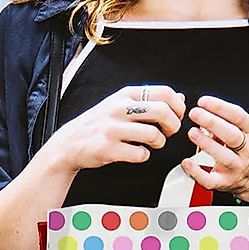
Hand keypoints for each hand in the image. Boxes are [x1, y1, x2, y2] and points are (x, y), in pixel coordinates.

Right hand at [46, 85, 185, 172]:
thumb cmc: (98, 125)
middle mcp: (120, 108)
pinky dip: (144, 156)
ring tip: (153, 144)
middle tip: (169, 132)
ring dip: (159, 142)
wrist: (70, 143)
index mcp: (126, 94)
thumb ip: (149, 100)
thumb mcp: (122, 104)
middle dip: (173, 125)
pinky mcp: (109, 149)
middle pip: (163, 112)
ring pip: (153, 134)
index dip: (177, 107)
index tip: (177, 116)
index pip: (164, 93)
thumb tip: (178, 98)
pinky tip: (137, 153)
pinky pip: (140, 154)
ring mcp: (113, 129)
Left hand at [182, 96, 248, 202]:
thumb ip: (223, 122)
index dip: (220, 107)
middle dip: (212, 122)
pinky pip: (210, 180)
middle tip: (195, 113)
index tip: (203, 101)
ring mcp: (236, 167)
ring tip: (192, 132)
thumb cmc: (242, 150)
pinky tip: (187, 163)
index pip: (238, 116)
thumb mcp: (241, 131)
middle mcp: (246, 150)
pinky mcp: (224, 182)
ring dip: (207, 143)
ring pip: (223, 156)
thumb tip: (201, 113)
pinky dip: (197, 172)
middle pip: (231, 135)